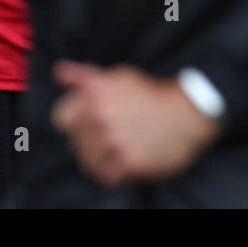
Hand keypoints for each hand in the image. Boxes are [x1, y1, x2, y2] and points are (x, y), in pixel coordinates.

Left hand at [51, 61, 220, 186]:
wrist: (188, 115)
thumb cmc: (151, 95)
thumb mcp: (120, 77)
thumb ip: (85, 76)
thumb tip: (59, 71)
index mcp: (98, 94)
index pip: (62, 116)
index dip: (75, 117)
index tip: (90, 118)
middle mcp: (103, 117)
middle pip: (74, 140)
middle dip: (89, 136)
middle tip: (111, 131)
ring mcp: (116, 142)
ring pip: (86, 160)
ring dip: (99, 154)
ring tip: (118, 145)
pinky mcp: (129, 164)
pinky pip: (104, 175)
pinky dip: (111, 170)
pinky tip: (123, 158)